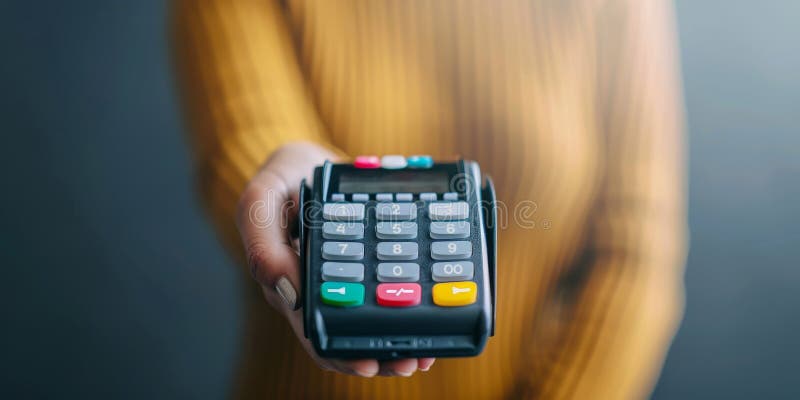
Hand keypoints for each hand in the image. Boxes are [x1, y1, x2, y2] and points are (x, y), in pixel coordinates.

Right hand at [236, 142, 434, 376]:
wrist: (308, 159)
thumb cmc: (281, 177)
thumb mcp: (262, 199)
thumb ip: (263, 243)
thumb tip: (288, 292)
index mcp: (289, 283)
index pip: (313, 332)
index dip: (340, 354)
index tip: (369, 363)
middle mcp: (316, 290)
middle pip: (347, 338)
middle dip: (378, 355)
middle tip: (412, 361)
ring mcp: (343, 282)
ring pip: (368, 326)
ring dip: (395, 342)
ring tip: (425, 351)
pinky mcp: (365, 269)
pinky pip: (384, 297)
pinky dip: (405, 312)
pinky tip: (426, 316)